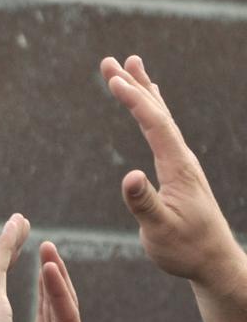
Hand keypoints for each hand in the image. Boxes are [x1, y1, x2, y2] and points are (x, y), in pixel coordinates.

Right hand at [23, 242, 105, 321]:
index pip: (66, 320)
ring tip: (44, 253)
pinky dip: (41, 300)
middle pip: (63, 306)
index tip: (48, 267)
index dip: (56, 293)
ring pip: (54, 310)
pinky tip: (37, 282)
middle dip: (55, 275)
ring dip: (49, 281)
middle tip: (47, 245)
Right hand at [101, 55, 246, 292]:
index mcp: (177, 167)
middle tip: (110, 61)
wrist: (212, 260)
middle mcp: (182, 158)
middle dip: (133, 85)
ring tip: (131, 70)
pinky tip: (150, 109)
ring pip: (161, 118)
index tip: (112, 79)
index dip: (133, 100)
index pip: (153, 124)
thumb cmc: (184, 248)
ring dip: (144, 93)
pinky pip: (163, 133)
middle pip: (157, 112)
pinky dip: (153, 113)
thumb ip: (144, 202)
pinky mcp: (179, 172)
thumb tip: (128, 176)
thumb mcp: (160, 229)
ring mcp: (182, 164)